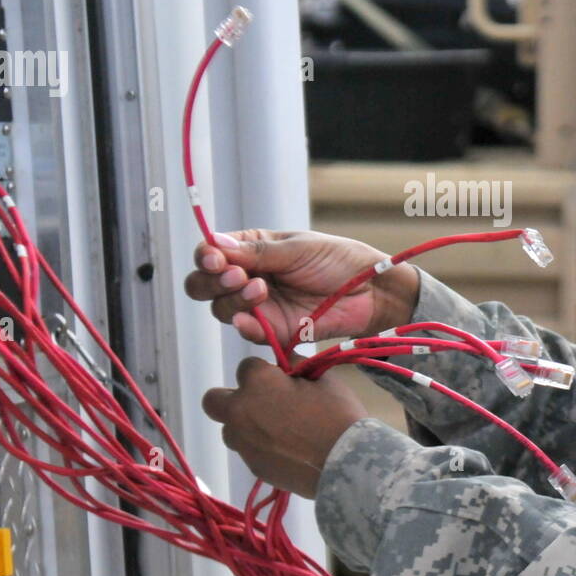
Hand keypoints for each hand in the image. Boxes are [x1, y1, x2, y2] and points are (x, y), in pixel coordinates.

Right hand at [183, 229, 419, 345]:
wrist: (371, 290)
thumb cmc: (339, 260)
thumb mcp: (298, 248)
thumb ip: (258, 251)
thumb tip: (214, 243)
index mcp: (252, 249)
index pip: (212, 253)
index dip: (206, 257)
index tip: (215, 259)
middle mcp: (249, 278)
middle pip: (204, 285)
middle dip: (211, 281)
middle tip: (236, 276)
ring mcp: (259, 306)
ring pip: (221, 309)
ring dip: (232, 299)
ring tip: (259, 289)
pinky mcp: (274, 330)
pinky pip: (248, 332)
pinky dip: (244, 325)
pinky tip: (250, 317)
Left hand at [202, 355, 367, 498]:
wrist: (346, 464)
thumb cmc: (337, 414)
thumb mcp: (322, 378)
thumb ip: (296, 367)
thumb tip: (284, 366)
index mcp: (258, 383)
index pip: (246, 367)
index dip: (265, 373)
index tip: (282, 381)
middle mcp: (241, 410)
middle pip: (214, 399)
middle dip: (232, 397)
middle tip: (261, 403)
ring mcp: (243, 442)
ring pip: (229, 428)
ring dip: (245, 424)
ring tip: (277, 430)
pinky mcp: (252, 467)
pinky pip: (247, 450)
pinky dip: (260, 447)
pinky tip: (286, 450)